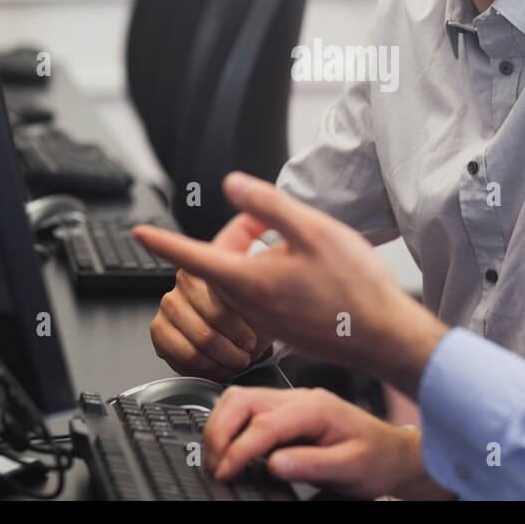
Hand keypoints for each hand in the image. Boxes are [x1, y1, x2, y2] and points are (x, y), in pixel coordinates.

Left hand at [134, 173, 447, 396]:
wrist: (385, 337)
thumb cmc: (355, 288)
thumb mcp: (313, 231)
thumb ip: (268, 206)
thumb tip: (233, 186)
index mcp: (250, 282)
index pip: (192, 258)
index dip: (163, 242)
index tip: (139, 234)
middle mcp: (250, 307)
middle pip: (224, 263)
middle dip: (240, 235)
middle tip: (271, 219)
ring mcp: (266, 323)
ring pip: (245, 279)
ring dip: (260, 256)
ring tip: (300, 246)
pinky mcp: (282, 330)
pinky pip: (263, 296)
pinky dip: (274, 276)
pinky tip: (309, 271)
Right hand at [203, 386, 452, 499]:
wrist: (392, 453)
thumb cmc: (375, 459)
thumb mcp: (351, 469)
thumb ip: (312, 464)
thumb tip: (274, 464)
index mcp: (316, 409)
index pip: (265, 424)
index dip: (239, 449)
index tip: (225, 472)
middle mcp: (299, 399)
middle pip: (243, 400)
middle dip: (219, 431)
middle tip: (214, 466)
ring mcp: (291, 401)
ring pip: (240, 399)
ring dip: (220, 426)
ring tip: (217, 459)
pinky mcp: (285, 411)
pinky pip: (247, 408)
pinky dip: (229, 425)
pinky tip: (230, 448)